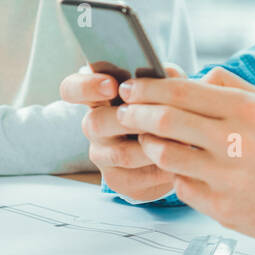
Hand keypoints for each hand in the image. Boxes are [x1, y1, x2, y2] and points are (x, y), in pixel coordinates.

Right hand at [59, 64, 185, 202]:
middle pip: (94, 123)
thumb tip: (168, 74)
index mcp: (100, 96)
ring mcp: (103, 155)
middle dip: (125, 119)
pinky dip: (159, 169)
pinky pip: (135, 177)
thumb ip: (164, 78)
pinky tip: (179, 163)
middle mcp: (95, 125)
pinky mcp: (118, 181)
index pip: (72, 88)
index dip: (85, 86)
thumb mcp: (169, 89)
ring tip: (180, 139)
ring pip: (119, 153)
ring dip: (151, 146)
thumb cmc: (172, 111)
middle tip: (153, 117)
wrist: (182, 151)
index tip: (109, 85)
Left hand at [115, 67, 254, 246]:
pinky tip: (179, 168)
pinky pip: (180, 185)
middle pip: (164, 120)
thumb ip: (226, 85)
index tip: (129, 88)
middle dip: (134, 113)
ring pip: (164, 154)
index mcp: (244, 109)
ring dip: (147, 144)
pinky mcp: (220, 206)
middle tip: (123, 112)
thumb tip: (187, 78)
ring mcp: (226, 176)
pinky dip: (175, 174)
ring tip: (146, 139)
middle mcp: (234, 140)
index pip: (180, 91)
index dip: (146, 88)